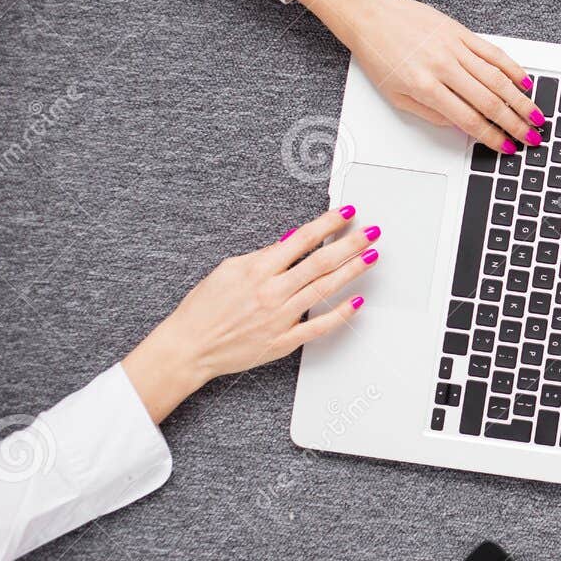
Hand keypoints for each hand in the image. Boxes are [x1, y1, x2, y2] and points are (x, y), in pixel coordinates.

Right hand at [122, 206, 378, 421]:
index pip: (301, 239)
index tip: (346, 213)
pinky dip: (340, 313)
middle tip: (372, 232)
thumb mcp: (228, 270)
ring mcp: (280, 317)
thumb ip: (262, 256)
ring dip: (352, 271)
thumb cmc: (204, 308)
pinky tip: (357, 301)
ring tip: (371, 256)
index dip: (327, 224)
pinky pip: (319, 326)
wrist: (189, 347)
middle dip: (350, 244)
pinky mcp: (284, 341)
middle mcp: (272, 292)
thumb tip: (292, 241)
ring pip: (324, 289)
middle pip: (320, 262)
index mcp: (257, 270)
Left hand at [289, 0, 543, 152]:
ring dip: (520, 100)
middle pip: (489, 102)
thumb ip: (431, 113)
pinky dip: (511, 68)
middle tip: (531, 137)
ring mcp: (454, 48)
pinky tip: (523, 81)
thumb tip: (461, 125)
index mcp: (426, 87)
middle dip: (514, 124)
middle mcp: (443, 67)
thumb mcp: (396, 96)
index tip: (507, 146)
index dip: (493, 137)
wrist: (370, 15)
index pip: (469, 120)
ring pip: (497, 79)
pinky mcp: (460, 32)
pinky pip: (492, 52)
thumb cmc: (378, 54)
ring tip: (535, 115)